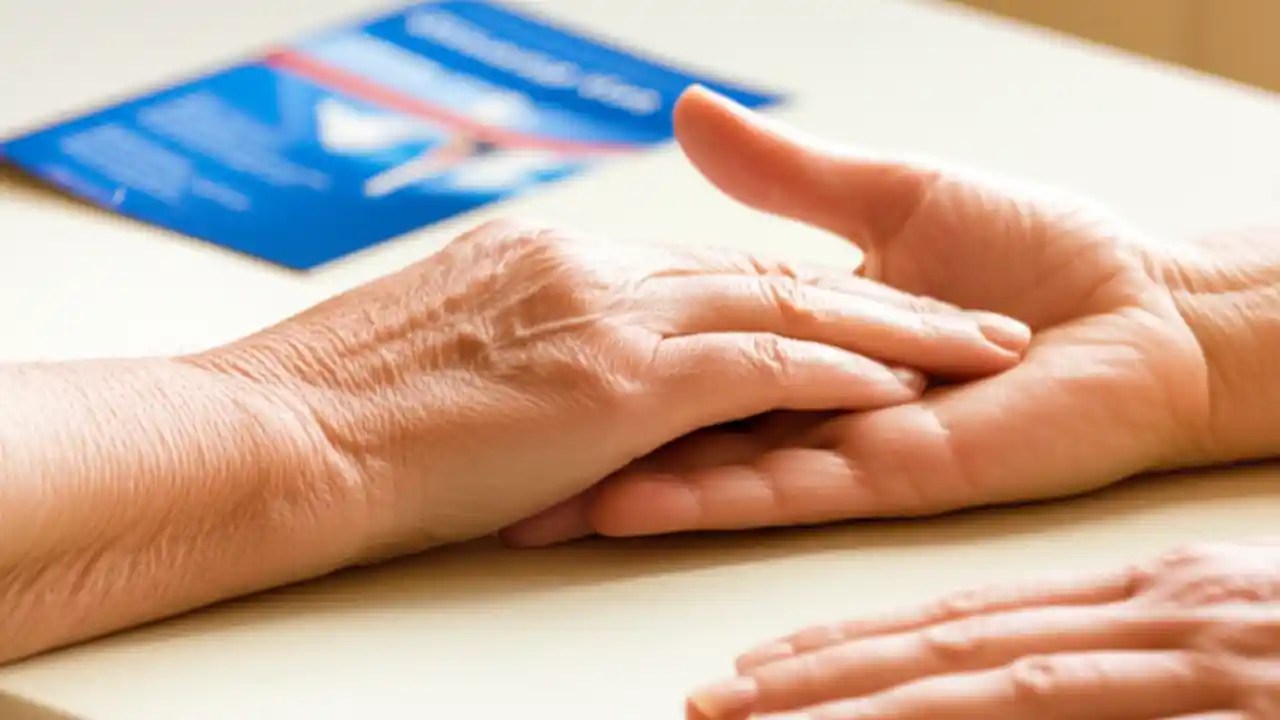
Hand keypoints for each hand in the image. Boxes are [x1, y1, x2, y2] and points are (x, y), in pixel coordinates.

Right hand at [191, 219, 1026, 558]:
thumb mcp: (446, 341)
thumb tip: (557, 361)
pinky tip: (903, 381)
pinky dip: (834, 370)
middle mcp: (598, 271)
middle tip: (965, 306)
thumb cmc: (346, 401)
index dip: (786, 289)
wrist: (283, 433)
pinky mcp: (620, 378)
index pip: (703, 273)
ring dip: (889, 327)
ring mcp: (611, 317)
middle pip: (769, 275)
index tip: (853, 302)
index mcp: (561, 262)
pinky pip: (759, 366)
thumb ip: (526, 334)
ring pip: (786, 309)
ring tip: (979, 341)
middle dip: (877, 293)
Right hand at [503, 86, 1279, 545]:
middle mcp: (794, 383)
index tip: (526, 345)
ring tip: (528, 499)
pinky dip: (699, 493)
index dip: (609, 334)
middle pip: (677, 402)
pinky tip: (618, 503)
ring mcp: (826, 433)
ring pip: (706, 452)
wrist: (1145, 310)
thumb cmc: (1028, 246)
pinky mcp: (872, 477)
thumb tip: (690, 110)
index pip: (683, 324)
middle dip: (587, 431)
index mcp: (788, 320)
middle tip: (489, 439)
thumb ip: (784, 175)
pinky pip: (772, 478)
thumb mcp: (888, 193)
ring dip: (616, 480)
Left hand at [687, 539, 1279, 718]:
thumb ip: (1124, 671)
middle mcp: (1148, 614)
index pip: (965, 621)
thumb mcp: (1230, 651)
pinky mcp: (1219, 684)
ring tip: (739, 714)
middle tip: (708, 699)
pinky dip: (956, 716)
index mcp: (1143, 602)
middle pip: (945, 638)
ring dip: (852, 697)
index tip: (762, 675)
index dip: (855, 646)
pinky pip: (1062, 707)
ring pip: (982, 672)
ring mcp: (1187, 648)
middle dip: (816, 674)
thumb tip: (1016, 692)